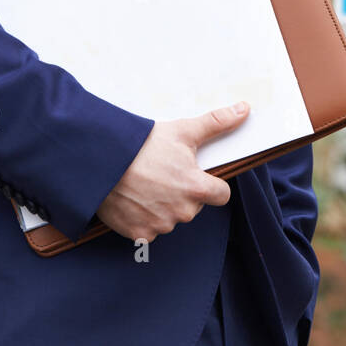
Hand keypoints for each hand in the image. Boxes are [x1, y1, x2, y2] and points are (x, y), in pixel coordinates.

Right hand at [97, 103, 247, 241]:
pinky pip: (149, 231)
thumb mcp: (182, 130)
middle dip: (183, 193)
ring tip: (145, 185)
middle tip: (163, 175)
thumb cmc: (142, 145)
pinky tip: (134, 200)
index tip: (197, 176)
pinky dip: (143, 219)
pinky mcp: (140, 235)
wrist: (101, 161)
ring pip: (172, 218)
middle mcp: (182, 211)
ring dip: (163, 207)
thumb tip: (245, 109)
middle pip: (194, 206)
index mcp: (197, 188)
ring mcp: (160, 225)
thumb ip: (217, 123)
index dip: (212, 184)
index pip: (221, 194)